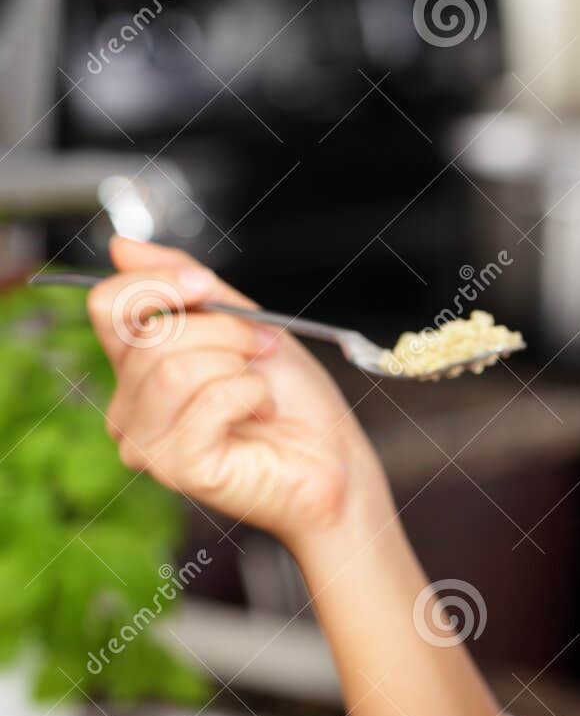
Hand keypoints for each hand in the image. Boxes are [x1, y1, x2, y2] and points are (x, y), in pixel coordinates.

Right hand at [88, 237, 389, 548]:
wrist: (333, 456)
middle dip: (224, 330)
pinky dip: (250, 395)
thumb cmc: (293, 400)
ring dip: (238, 363)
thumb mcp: (243, 321)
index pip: (109, 306)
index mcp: (138, 368)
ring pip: (172, 369)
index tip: (205, 285)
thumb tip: (121, 247)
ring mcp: (148, 443)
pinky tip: (262, 413)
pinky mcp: (178, 468)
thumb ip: (186, 285)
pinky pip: (206, 401)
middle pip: (150, 336)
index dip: (157, 283)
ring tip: (263, 384)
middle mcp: (130, 408)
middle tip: (263, 349)